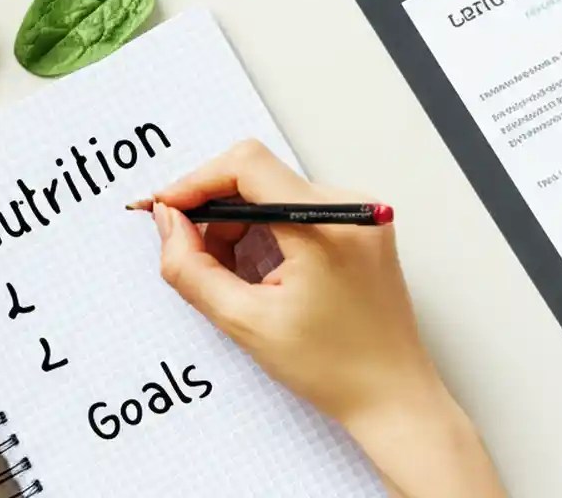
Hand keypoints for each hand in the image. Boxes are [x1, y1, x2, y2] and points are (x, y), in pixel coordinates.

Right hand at [151, 139, 504, 497]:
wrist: (393, 398)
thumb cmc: (333, 368)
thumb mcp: (245, 321)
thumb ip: (192, 268)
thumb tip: (168, 223)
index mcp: (326, 226)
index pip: (247, 165)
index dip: (197, 182)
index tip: (168, 210)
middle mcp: (349, 208)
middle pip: (257, 178)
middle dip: (216, 213)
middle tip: (196, 259)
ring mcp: (358, 215)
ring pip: (273, 194)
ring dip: (239, 226)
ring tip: (235, 280)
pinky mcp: (359, 227)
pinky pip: (295, 210)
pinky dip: (266, 234)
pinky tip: (263, 277)